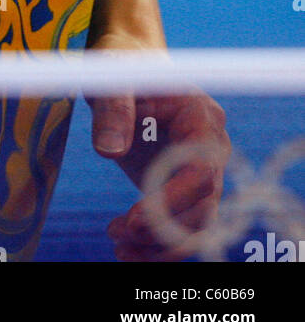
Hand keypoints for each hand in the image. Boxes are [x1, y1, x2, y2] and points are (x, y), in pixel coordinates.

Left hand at [89, 77, 230, 261]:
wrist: (127, 70)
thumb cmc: (122, 70)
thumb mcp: (113, 83)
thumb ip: (112, 112)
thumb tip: (109, 151)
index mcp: (202, 117)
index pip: (201, 170)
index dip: (172, 199)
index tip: (134, 217)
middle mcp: (211, 147)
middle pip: (202, 203)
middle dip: (163, 228)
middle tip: (119, 235)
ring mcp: (202, 168)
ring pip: (197, 222)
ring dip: (161, 244)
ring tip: (120, 248)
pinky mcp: (184, 186)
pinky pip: (183, 224)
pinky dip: (159, 243)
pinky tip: (129, 251)